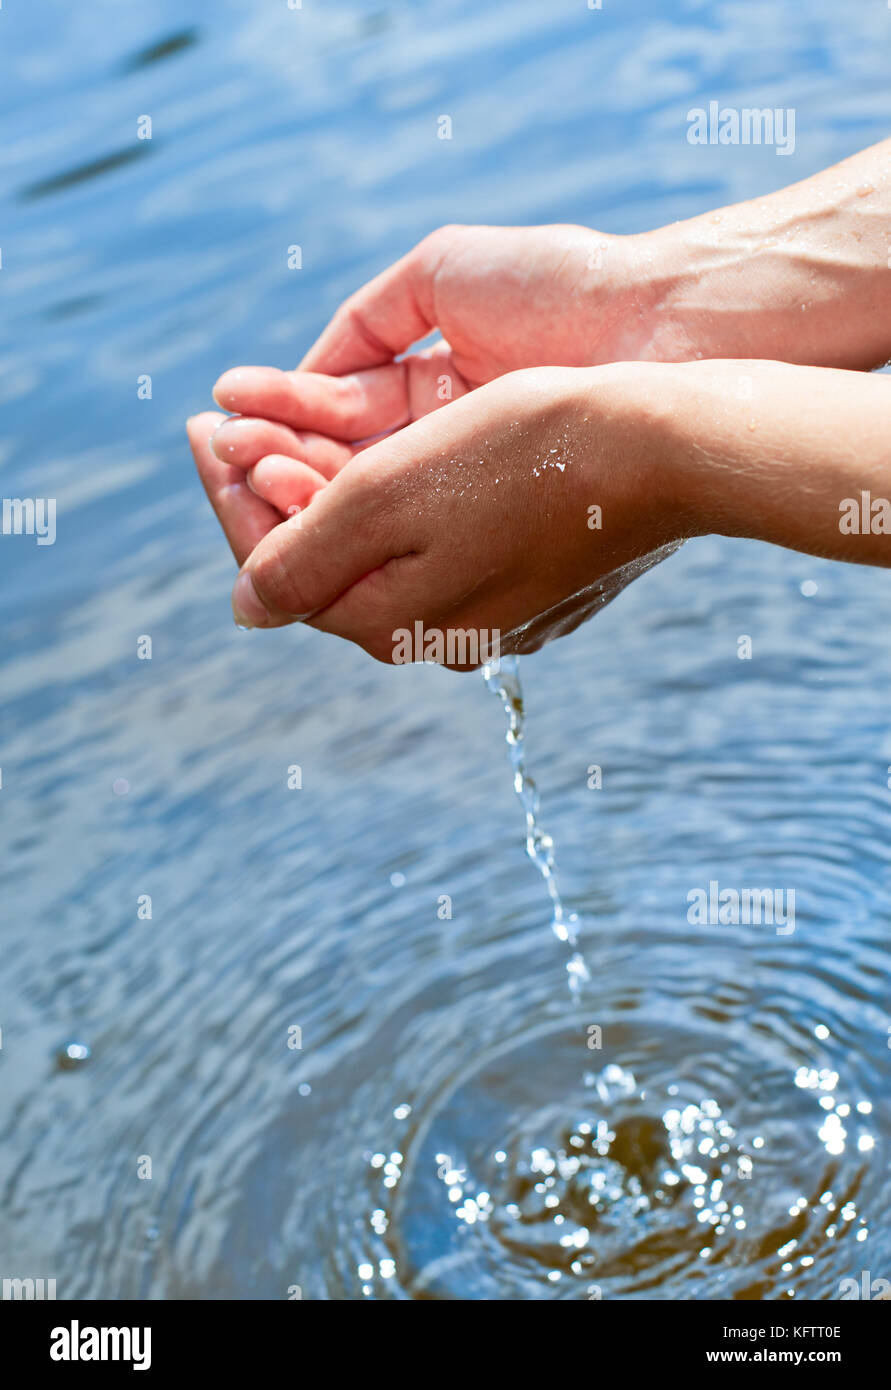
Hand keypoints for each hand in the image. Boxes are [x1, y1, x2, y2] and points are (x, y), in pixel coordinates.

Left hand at [190, 364, 684, 669]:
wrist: (663, 446)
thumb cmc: (527, 457)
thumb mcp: (388, 499)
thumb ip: (300, 558)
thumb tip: (243, 609)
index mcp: (390, 622)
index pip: (274, 569)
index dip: (225, 497)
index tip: (196, 427)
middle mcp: (431, 631)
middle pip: (322, 560)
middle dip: (265, 488)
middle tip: (221, 422)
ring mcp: (480, 608)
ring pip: (373, 545)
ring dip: (319, 485)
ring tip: (278, 425)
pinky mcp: (517, 575)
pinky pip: (425, 537)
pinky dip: (384, 493)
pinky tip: (377, 455)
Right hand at [202, 223, 655, 501]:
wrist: (664, 330)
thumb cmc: (562, 291)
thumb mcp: (439, 278)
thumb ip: (358, 330)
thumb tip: (277, 390)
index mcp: (432, 406)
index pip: (333, 437)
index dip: (274, 429)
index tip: (219, 412)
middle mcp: (447, 470)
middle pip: (337, 486)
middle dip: (268, 466)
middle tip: (211, 446)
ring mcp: (471, 513)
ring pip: (360, 517)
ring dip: (290, 489)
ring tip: (230, 459)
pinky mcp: (496, 545)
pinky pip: (399, 539)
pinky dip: (338, 513)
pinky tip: (280, 487)